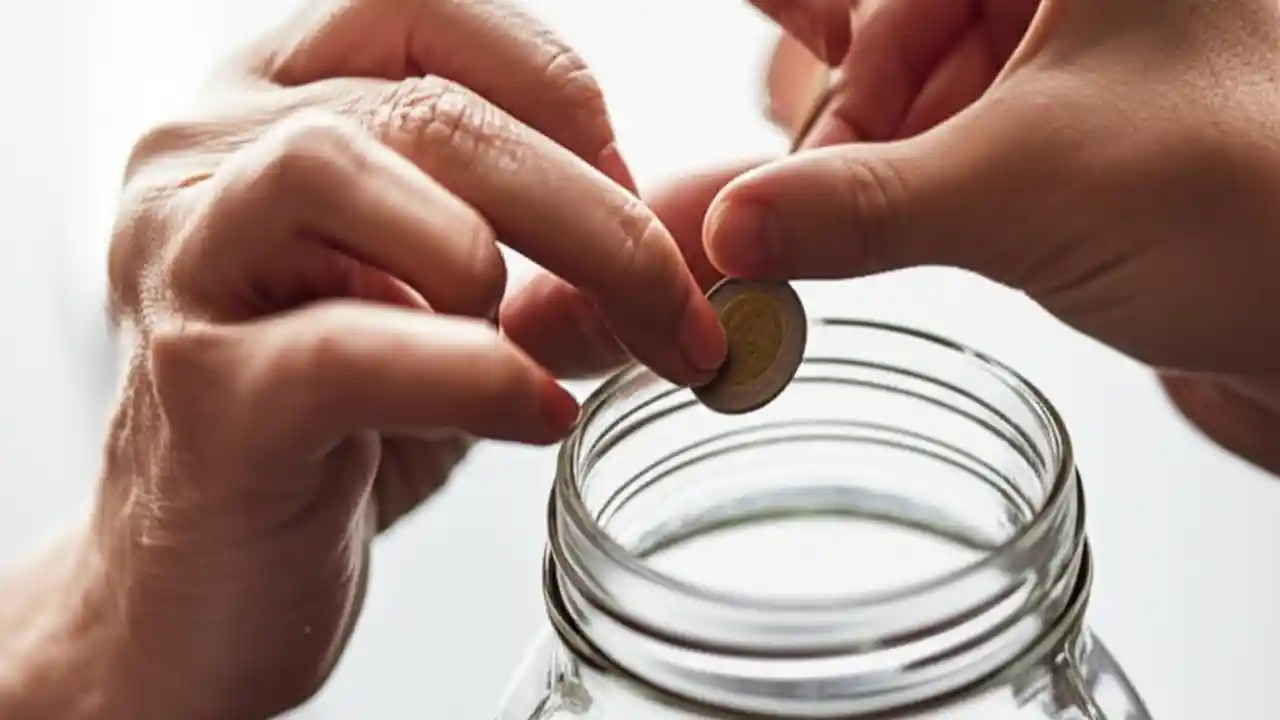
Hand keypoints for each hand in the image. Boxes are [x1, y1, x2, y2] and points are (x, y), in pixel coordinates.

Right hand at [0, 2, 728, 717]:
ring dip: (499, 255)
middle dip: (588, 210)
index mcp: (273, 101)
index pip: (426, 11)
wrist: (208, 584)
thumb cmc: (335, 429)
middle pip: (422, 107)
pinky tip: (538, 413)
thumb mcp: (455, 316)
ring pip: (334, 165)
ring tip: (555, 349)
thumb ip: (555, 272)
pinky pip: (339, 349)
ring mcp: (182, 263)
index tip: (634, 193)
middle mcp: (203, 153)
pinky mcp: (196, 392)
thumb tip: (682, 267)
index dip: (557, 90)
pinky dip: (468, 374)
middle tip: (679, 306)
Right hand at [702, 0, 1279, 471]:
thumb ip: (857, 206)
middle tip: (809, 201)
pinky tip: (899, 235)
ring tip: (851, 231)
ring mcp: (1082, 60)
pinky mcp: (1078, 134)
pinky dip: (915, 186)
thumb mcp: (1020, 193)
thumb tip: (732, 227)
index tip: (783, 117)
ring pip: (929, 84)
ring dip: (876, 161)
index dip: (840, 49)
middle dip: (854, 118)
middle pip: (907, 25)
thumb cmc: (1250, 212)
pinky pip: (962, 138)